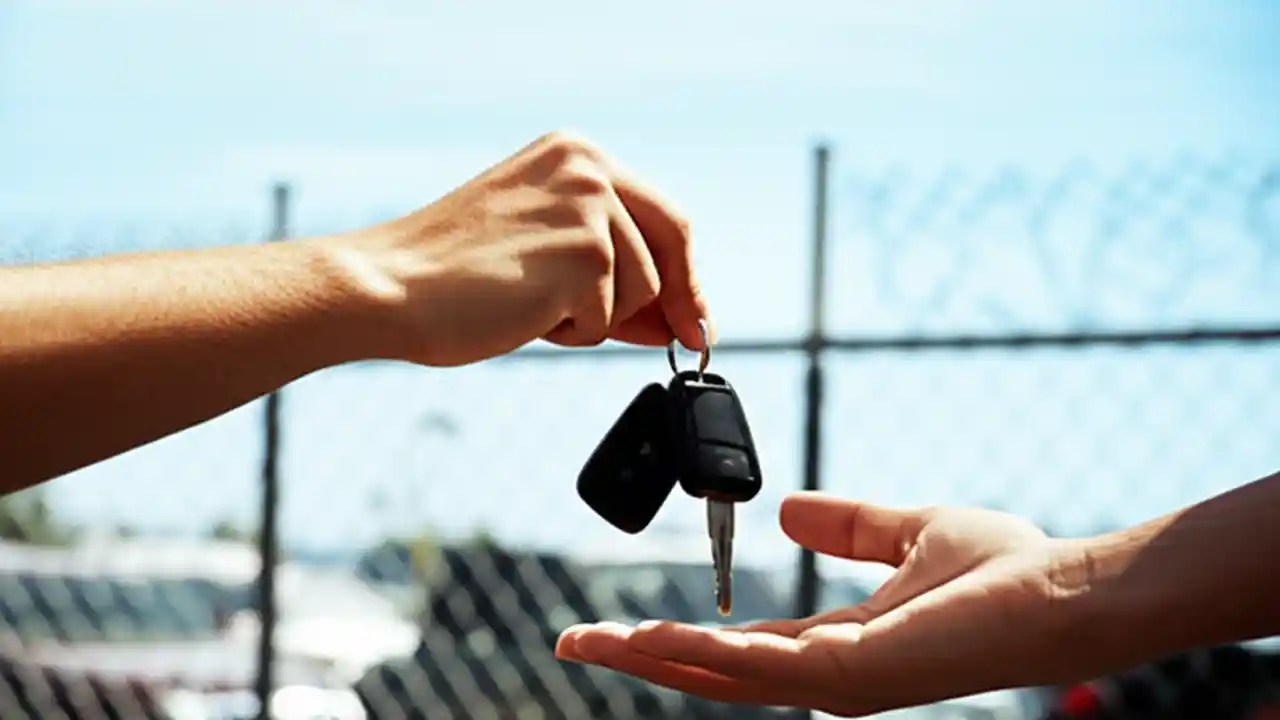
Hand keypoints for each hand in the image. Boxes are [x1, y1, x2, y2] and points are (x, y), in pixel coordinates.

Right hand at [333, 131, 712, 366]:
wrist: (390, 286)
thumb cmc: (452, 275)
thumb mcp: (544, 250)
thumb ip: (609, 267)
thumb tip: (683, 317)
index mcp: (575, 154)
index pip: (660, 213)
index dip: (684, 270)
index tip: (696, 313)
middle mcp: (589, 168)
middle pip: (672, 243)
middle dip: (679, 298)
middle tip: (691, 338)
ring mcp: (590, 208)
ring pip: (641, 289)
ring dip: (595, 317)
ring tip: (529, 305)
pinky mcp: (586, 256)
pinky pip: (607, 319)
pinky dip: (571, 333)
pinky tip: (521, 314)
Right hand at [556, 492, 1092, 716]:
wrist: (1062, 591)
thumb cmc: (1005, 569)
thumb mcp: (907, 531)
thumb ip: (849, 525)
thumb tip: (788, 510)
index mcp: (839, 645)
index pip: (741, 649)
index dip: (680, 638)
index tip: (625, 625)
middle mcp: (830, 675)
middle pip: (714, 671)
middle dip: (643, 658)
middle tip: (574, 644)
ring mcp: (838, 683)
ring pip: (721, 676)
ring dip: (652, 658)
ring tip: (591, 643)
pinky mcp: (853, 676)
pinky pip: (757, 667)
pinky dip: (699, 653)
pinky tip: (652, 638)